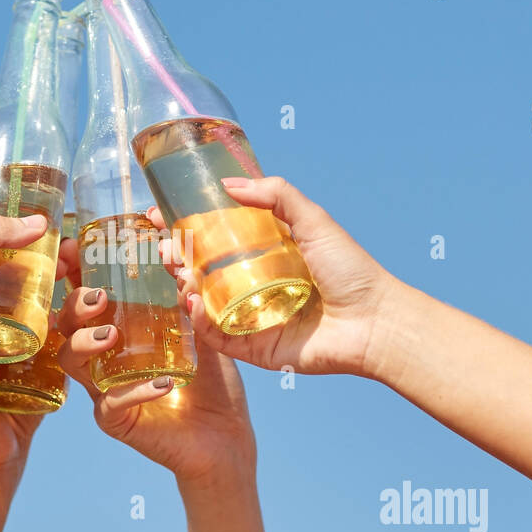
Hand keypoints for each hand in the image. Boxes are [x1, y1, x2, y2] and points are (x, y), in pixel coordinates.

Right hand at [54, 243, 255, 490]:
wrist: (226, 434)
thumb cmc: (212, 378)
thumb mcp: (203, 327)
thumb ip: (189, 290)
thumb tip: (174, 246)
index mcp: (119, 326)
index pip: (84, 292)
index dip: (71, 269)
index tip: (75, 248)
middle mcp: (103, 355)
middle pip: (65, 324)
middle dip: (74, 304)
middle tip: (99, 296)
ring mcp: (104, 387)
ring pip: (71, 361)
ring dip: (85, 342)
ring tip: (112, 335)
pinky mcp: (116, 419)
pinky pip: (111, 403)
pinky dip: (134, 391)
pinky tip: (164, 383)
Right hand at [153, 178, 391, 377]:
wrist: (373, 322)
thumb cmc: (350, 270)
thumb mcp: (313, 220)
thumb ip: (276, 195)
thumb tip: (228, 184)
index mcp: (263, 254)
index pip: (213, 238)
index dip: (184, 228)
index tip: (158, 216)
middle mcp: (251, 284)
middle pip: (199, 270)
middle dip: (176, 258)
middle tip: (167, 248)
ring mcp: (249, 316)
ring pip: (201, 302)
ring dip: (183, 285)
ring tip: (180, 271)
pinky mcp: (251, 347)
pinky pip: (215, 335)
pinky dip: (199, 318)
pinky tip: (194, 299)